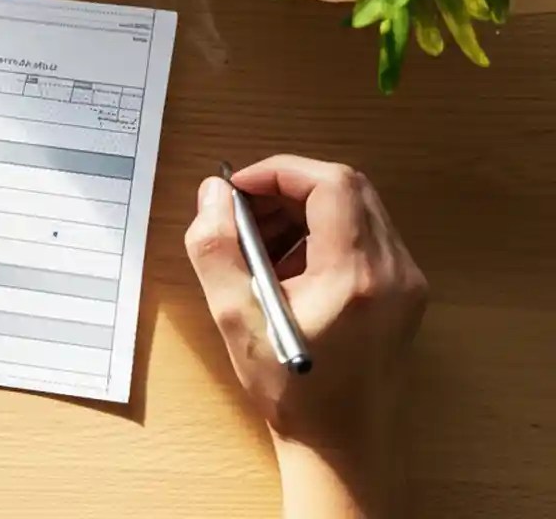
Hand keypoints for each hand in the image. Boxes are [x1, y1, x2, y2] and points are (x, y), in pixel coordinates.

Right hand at [184, 155, 426, 514]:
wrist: (344, 444)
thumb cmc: (293, 391)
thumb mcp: (237, 320)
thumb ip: (216, 250)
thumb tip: (212, 196)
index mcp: (356, 274)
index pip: (328, 184)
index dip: (279, 173)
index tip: (238, 190)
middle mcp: (392, 269)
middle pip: (345, 188)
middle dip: (287, 189)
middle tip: (243, 214)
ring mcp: (405, 279)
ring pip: (356, 208)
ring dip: (303, 211)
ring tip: (261, 246)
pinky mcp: (405, 290)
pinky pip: (364, 234)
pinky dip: (322, 233)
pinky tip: (289, 268)